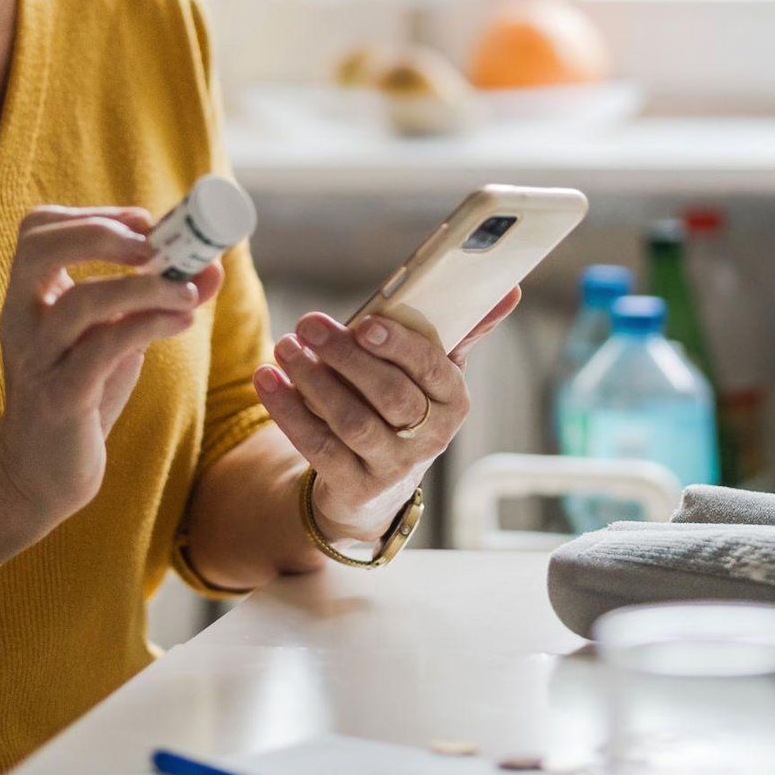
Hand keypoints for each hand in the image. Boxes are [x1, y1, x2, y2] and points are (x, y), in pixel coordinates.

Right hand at [0, 205, 224, 523]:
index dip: (91, 214)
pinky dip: (147, 326)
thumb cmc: (77, 393)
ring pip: (80, 303)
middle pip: (38, 248)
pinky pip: (101, 351)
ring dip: (142, 287)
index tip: (144, 222)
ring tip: (186, 292)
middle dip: (101, 234)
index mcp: (27, 296)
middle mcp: (21, 319)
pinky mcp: (60, 399)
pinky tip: (181, 323)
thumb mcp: (112, 338)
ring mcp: (37, 359)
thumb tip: (211, 266)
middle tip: (154, 245)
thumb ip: (153, 301)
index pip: (38, 228)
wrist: (37, 472)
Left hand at [251, 288, 521, 540]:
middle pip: (389, 395)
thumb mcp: (431, 372)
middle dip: (346, 357)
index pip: (432, 369)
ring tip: (285, 347)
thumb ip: (460, 330)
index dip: (399, 346)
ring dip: (313, 381)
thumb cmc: (403, 406)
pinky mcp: (353, 486)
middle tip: (308, 324)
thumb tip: (507, 288)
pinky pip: (317, 447)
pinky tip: (267, 380)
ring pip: (350, 421)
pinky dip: (288, 411)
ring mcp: (391, 466)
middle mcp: (429, 437)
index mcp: (453, 401)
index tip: (364, 322)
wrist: (376, 483)